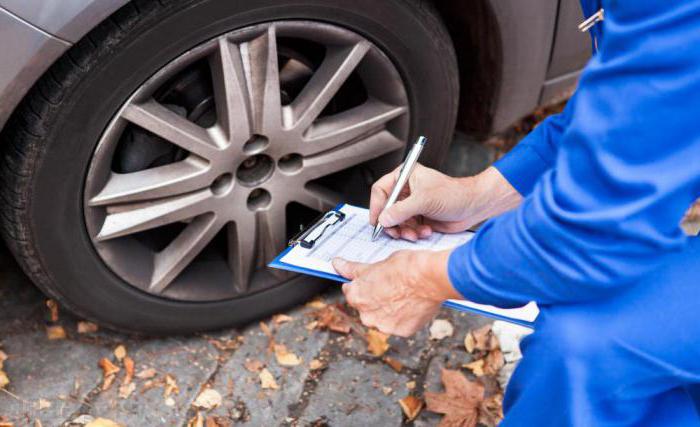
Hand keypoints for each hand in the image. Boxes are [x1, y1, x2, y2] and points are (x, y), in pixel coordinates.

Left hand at [332, 250, 459, 336]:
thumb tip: (337, 264)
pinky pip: (400, 325)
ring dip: (389, 311)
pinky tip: (412, 305)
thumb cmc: (404, 267)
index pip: (351, 291)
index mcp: (356, 296)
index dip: (364, 284)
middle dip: (376, 300)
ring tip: (404, 295)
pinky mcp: (401, 332)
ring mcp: (383, 325)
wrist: (430, 277)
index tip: (374, 282)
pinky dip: (405, 318)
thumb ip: (354, 270)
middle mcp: (366, 314)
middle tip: (392, 287)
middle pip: (366, 308)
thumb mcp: (375, 264)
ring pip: (383, 318)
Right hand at [370, 165, 521, 240]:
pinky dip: (413, 233)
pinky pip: (407, 229)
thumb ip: (401, 210)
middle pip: (386, 210)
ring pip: (396, 222)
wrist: (474, 207)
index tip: (377, 221)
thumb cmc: (454, 194)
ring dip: (404, 231)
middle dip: (391, 223)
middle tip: (396, 233)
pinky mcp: (419, 218)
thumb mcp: (424, 200)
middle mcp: (406, 191)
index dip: (376, 206)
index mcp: (404, 177)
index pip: (380, 190)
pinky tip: (426, 232)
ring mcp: (412, 205)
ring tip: (415, 234)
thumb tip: (383, 219)